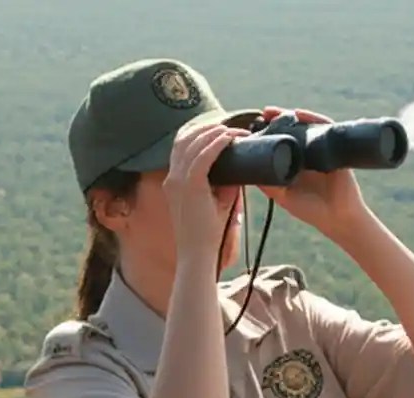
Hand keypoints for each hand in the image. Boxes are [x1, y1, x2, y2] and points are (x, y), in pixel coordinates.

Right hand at [163, 122, 248, 263]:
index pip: (180, 145)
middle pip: (184, 138)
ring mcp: (178, 181)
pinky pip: (203, 155)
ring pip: (194, 142)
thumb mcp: (216, 203)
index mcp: (173, 181)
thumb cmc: (207, 234)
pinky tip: (230, 138)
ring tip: (236, 131)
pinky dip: (217, 143)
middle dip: (208, 127)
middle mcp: (172, 178)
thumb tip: (241, 169)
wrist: (198, 255)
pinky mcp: (190, 187)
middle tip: (231, 126)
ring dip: (216, 132)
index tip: (219, 129)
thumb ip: (225, 185)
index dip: (198, 131)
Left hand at [255, 106, 368, 234]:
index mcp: (296, 162)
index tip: (257, 123)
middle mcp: (309, 153)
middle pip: (295, 128)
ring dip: (293, 115)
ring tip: (277, 112)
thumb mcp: (283, 196)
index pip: (283, 139)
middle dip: (280, 117)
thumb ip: (268, 184)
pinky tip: (300, 114)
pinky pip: (325, 128)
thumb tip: (247, 171)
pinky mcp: (334, 149)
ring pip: (308, 125)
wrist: (337, 218)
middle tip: (266, 112)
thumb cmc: (311, 210)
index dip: (270, 130)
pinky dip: (313, 119)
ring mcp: (322, 150)